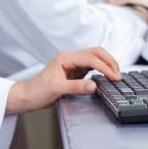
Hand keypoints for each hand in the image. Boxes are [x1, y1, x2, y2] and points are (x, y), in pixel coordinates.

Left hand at [5, 47, 120, 114]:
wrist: (28, 96)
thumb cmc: (38, 91)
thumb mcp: (57, 89)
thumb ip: (76, 87)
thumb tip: (94, 86)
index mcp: (65, 58)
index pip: (91, 58)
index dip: (105, 67)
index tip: (114, 76)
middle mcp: (70, 58)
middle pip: (96, 53)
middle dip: (109, 62)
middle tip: (118, 74)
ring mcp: (73, 63)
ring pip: (95, 58)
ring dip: (106, 64)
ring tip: (115, 75)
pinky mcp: (75, 70)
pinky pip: (92, 66)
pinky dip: (101, 69)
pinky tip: (106, 76)